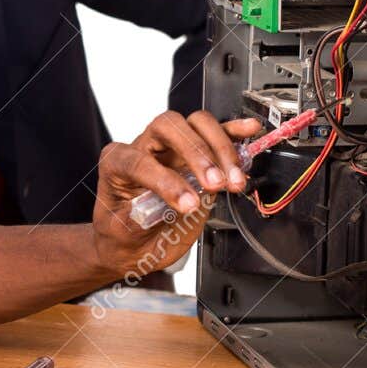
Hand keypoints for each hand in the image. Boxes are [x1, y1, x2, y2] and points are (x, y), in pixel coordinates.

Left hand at [91, 110, 262, 277]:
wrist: (131, 242)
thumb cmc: (124, 233)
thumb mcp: (123, 231)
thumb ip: (145, 215)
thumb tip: (179, 201)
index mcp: (117, 162)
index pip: (138, 160)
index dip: (165, 180)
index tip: (187, 204)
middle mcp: (144, 147)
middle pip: (169, 126)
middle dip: (196, 153)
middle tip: (213, 184)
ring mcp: (171, 147)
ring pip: (197, 124)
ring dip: (221, 149)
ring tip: (233, 180)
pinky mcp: (196, 154)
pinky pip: (216, 132)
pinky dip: (234, 131)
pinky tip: (249, 130)